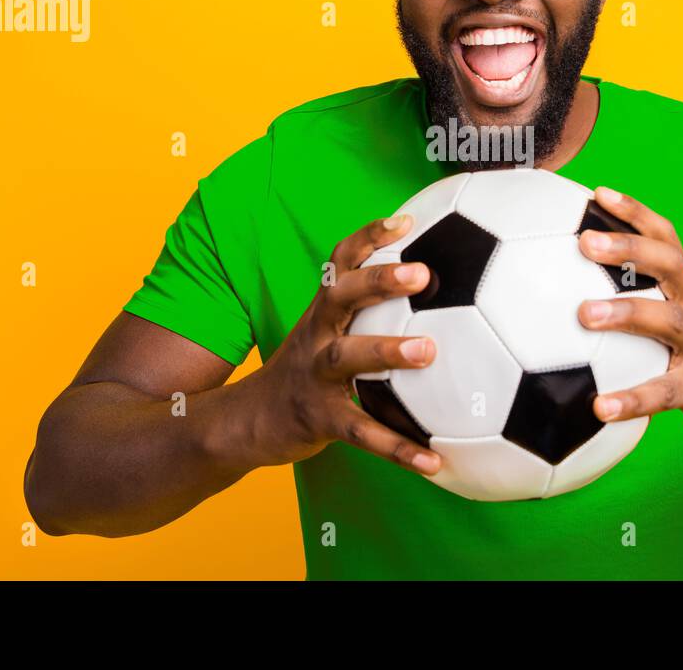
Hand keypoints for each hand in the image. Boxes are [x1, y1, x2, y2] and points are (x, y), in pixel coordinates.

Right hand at [235, 214, 442, 475]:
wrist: (248, 421)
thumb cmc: (305, 368)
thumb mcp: (325, 329)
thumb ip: (365, 307)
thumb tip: (430, 282)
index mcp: (323, 311)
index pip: (342, 262)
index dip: (369, 237)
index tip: (405, 221)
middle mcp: (317, 335)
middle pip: (342, 298)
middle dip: (380, 280)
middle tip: (423, 272)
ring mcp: (315, 376)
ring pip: (347, 358)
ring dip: (387, 351)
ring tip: (429, 351)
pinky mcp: (321, 419)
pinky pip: (363, 433)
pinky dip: (399, 448)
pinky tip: (434, 462)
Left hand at [576, 186, 682, 458]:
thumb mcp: (674, 328)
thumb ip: (636, 309)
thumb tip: (566, 296)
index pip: (666, 240)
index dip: (636, 213)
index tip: (598, 193)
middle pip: (671, 266)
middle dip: (629, 248)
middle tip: (584, 241)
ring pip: (669, 322)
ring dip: (625, 313)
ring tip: (583, 314)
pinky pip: (664, 393)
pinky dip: (631, 400)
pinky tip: (599, 407)